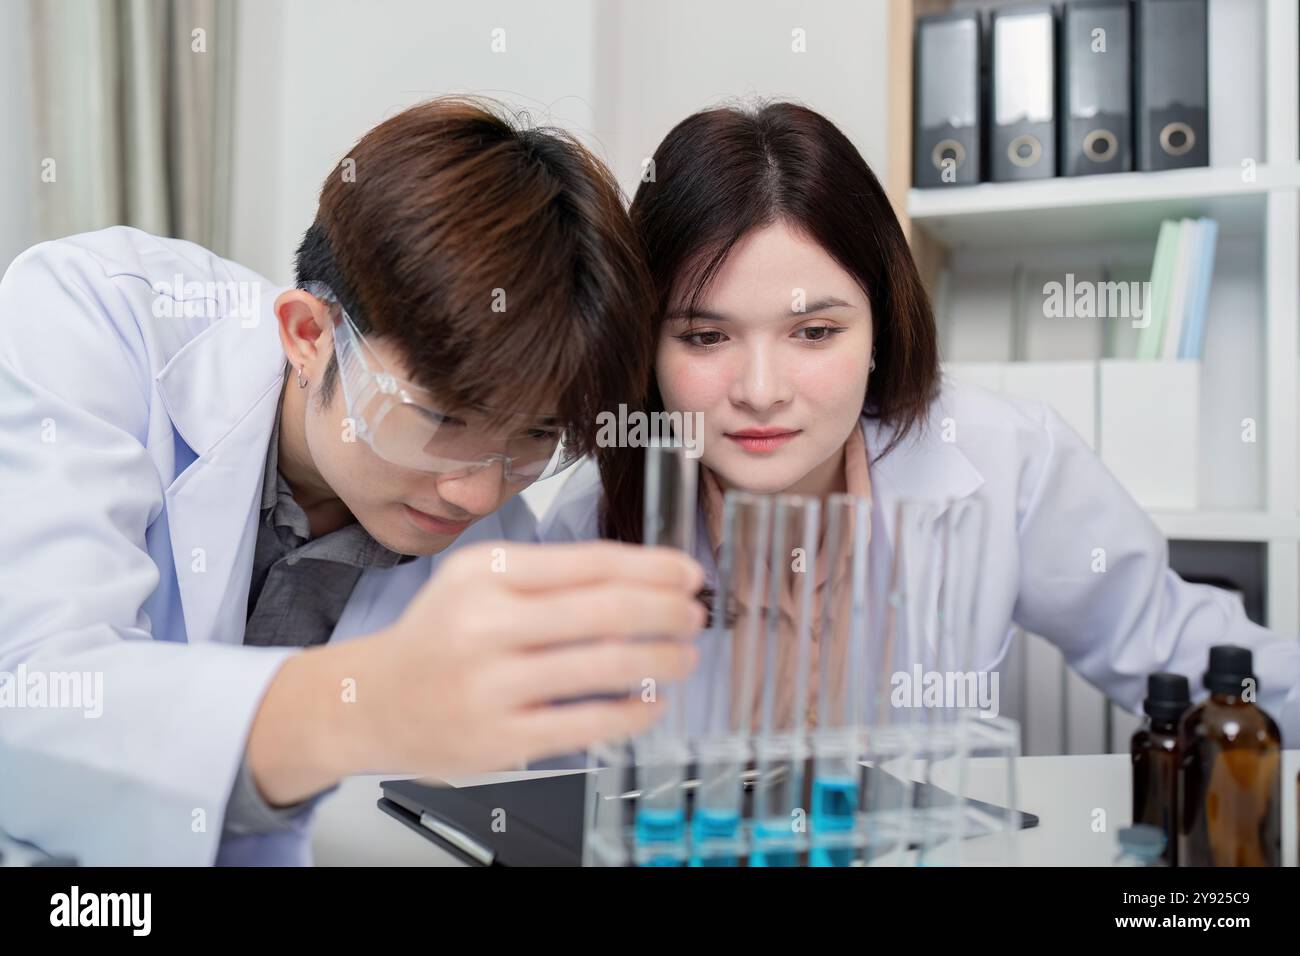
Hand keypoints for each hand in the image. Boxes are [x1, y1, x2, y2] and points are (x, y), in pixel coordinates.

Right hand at [248, 540, 704, 802]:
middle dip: (667, 610)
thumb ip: (552, 576)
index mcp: (486, 574)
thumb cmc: (440, 636)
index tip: (689, 573)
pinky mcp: (499, 739)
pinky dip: (632, 713)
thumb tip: (647, 578)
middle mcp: (485, 624)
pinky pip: (586, 724)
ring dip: (661, 658)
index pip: (590, 562)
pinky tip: (652, 703)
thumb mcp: (478, 581)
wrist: (369, 702)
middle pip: (606, 609)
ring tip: (683, 656)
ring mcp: (491, 685)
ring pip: (603, 665)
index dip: (653, 566)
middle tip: (695, 614)